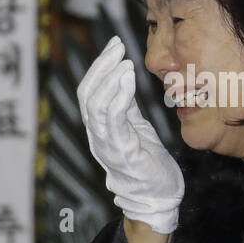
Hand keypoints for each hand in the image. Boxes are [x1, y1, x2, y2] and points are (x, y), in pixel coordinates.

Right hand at [77, 36, 184, 233]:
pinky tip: (129, 79)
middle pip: (86, 94)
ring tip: (124, 60)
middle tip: (118, 46)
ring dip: (110, 78)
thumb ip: (125, 106)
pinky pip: (114, 119)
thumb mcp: (135, 128)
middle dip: (101, 66)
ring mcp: (107, 144)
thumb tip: (123, 78)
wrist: (157, 198)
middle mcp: (97, 136)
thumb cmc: (147, 164)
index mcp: (99, 129)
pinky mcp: (122, 151)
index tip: (114, 45)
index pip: (88, 91)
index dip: (99, 66)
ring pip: (95, 105)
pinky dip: (119, 95)